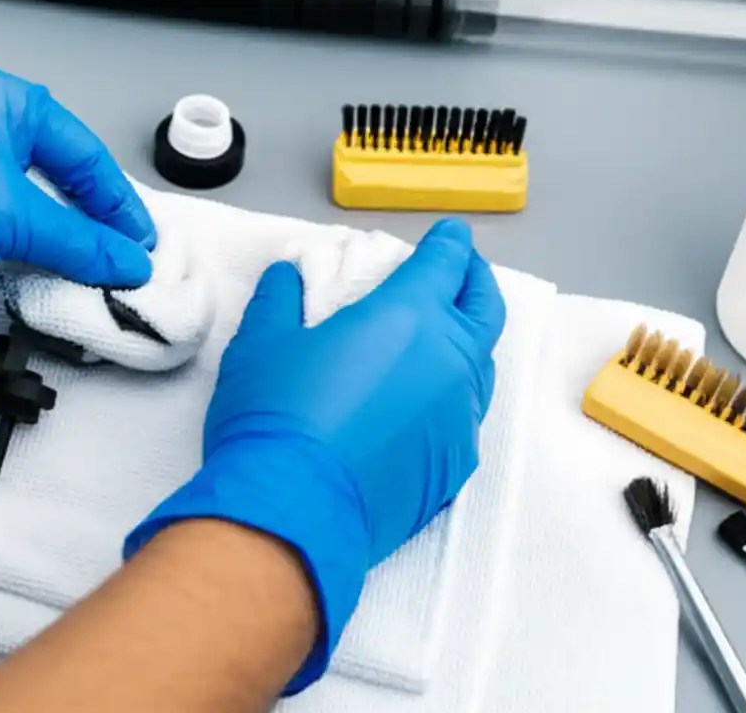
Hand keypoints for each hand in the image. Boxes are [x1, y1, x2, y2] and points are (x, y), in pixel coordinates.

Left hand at [0, 61, 154, 308]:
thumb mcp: (12, 218)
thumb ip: (80, 242)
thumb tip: (129, 261)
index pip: (82, 151)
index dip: (117, 202)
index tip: (140, 244)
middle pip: (59, 169)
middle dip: (94, 217)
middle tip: (124, 258)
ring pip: (31, 194)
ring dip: (63, 232)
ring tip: (95, 268)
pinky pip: (2, 213)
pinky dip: (30, 239)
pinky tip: (50, 266)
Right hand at [124, 219, 506, 691]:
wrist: (292, 508)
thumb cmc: (276, 418)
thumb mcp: (261, 344)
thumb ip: (279, 300)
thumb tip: (286, 277)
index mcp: (409, 316)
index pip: (446, 264)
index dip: (450, 244)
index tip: (451, 236)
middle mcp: (449, 362)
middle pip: (485, 309)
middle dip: (477, 283)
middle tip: (464, 274)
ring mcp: (458, 419)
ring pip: (480, 369)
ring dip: (468, 345)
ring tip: (444, 341)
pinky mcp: (454, 469)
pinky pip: (463, 423)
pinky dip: (450, 403)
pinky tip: (424, 409)